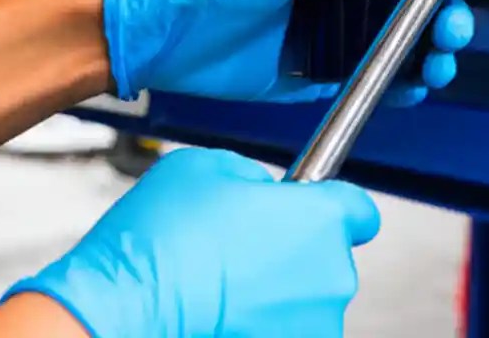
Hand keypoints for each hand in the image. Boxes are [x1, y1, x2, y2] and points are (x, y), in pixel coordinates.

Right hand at [2, 148, 378, 337]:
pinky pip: (281, 329)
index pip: (360, 210)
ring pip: (305, 301)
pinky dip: (259, 325)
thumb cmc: (161, 240)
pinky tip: (220, 312)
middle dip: (293, 252)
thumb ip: (253, 176)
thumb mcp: (206, 167)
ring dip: (277, 294)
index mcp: (322, 219)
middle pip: (327, 258)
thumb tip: (261, 192)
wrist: (128, 306)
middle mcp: (331, 276)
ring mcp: (314, 327)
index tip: (309, 212)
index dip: (331, 207)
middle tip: (242, 248)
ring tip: (224, 285)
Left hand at [102, 0, 488, 102]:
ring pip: (404, 40)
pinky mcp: (321, 72)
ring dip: (434, 47)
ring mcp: (333, 30)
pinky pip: (375, 78)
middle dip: (451, 7)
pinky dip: (402, 82)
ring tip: (439, 52)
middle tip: (458, 16)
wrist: (164, 30)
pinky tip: (416, 81)